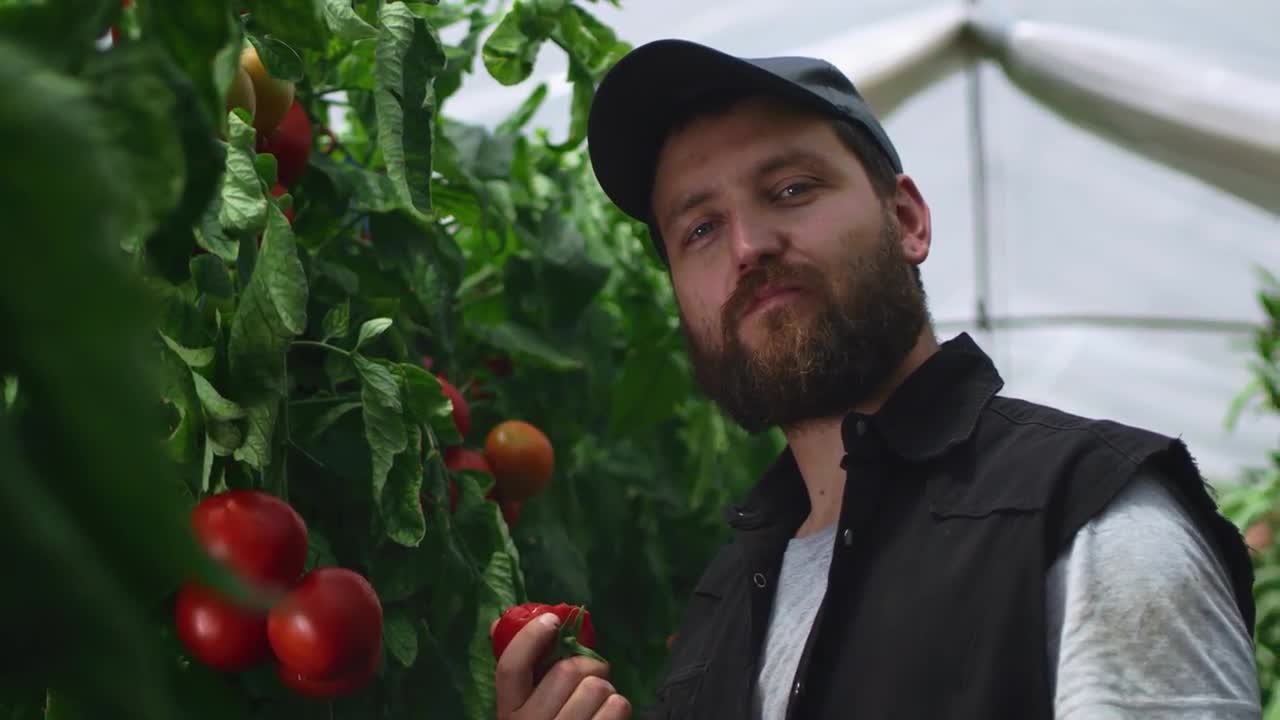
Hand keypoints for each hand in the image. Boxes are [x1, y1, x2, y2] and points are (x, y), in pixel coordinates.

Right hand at [492, 613, 631, 718]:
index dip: (531, 637)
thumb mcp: (523, 710)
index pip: (512, 667)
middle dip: (588, 665)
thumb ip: (517, 672)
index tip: (552, 622)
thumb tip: (496, 623)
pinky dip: (618, 706)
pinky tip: (608, 716)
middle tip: (593, 674)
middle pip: (567, 671)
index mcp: (509, 714)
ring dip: (606, 688)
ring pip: (596, 687)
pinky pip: (617, 707)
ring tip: (599, 700)